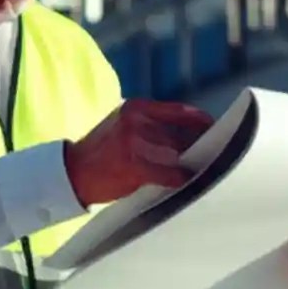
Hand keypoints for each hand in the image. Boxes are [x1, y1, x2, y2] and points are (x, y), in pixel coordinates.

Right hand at [64, 99, 214, 206]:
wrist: (72, 171)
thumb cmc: (101, 152)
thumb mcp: (123, 126)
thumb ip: (151, 127)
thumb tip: (188, 137)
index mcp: (136, 108)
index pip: (179, 111)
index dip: (201, 121)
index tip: (216, 129)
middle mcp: (136, 120)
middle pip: (181, 134)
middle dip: (198, 146)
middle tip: (213, 154)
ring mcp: (134, 142)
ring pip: (176, 153)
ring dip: (191, 162)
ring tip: (202, 168)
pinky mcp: (133, 165)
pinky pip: (167, 173)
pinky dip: (179, 177)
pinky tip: (184, 180)